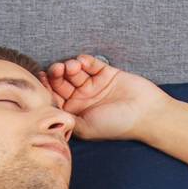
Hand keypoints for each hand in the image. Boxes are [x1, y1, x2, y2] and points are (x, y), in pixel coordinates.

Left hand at [37, 54, 173, 140]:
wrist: (147, 114)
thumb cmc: (117, 125)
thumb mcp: (86, 128)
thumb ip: (65, 119)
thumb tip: (45, 111)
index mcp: (76, 113)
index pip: (55, 98)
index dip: (46, 88)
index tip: (41, 79)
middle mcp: (83, 99)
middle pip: (62, 83)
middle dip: (56, 75)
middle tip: (57, 70)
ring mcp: (94, 85)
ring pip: (74, 72)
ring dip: (70, 66)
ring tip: (73, 67)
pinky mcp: (107, 73)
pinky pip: (91, 63)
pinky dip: (84, 61)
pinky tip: (83, 62)